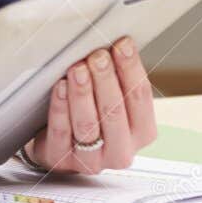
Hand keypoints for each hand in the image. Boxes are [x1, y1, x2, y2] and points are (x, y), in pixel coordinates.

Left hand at [26, 36, 156, 172]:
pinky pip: (61, 132)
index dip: (132, 69)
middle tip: (98, 56)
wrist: (61, 148)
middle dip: (106, 80)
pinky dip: (60, 107)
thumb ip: (118, 79)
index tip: (122, 44)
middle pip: (114, 112)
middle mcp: (121, 151)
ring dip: (82, 93)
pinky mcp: (62, 160)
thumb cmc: (94, 116)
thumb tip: (117, 42)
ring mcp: (92, 160)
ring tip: (78, 68)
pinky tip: (59, 87)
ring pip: (88, 123)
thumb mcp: (112, 100)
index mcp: (142, 133)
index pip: (141, 98)